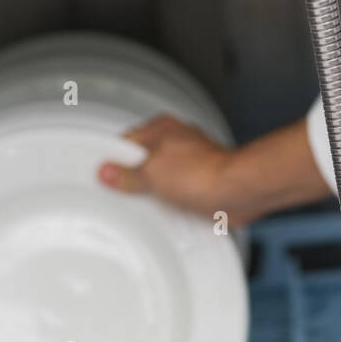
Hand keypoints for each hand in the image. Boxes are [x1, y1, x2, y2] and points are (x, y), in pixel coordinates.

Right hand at [97, 114, 240, 222]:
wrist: (236, 192)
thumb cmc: (202, 172)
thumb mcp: (151, 173)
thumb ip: (127, 174)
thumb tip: (108, 172)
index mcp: (162, 129)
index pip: (126, 141)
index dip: (113, 159)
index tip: (104, 176)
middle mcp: (176, 142)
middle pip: (143, 161)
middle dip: (134, 179)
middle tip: (122, 193)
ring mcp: (189, 163)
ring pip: (160, 179)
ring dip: (153, 194)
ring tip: (143, 206)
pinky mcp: (200, 182)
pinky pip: (176, 193)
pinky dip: (169, 204)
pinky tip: (164, 213)